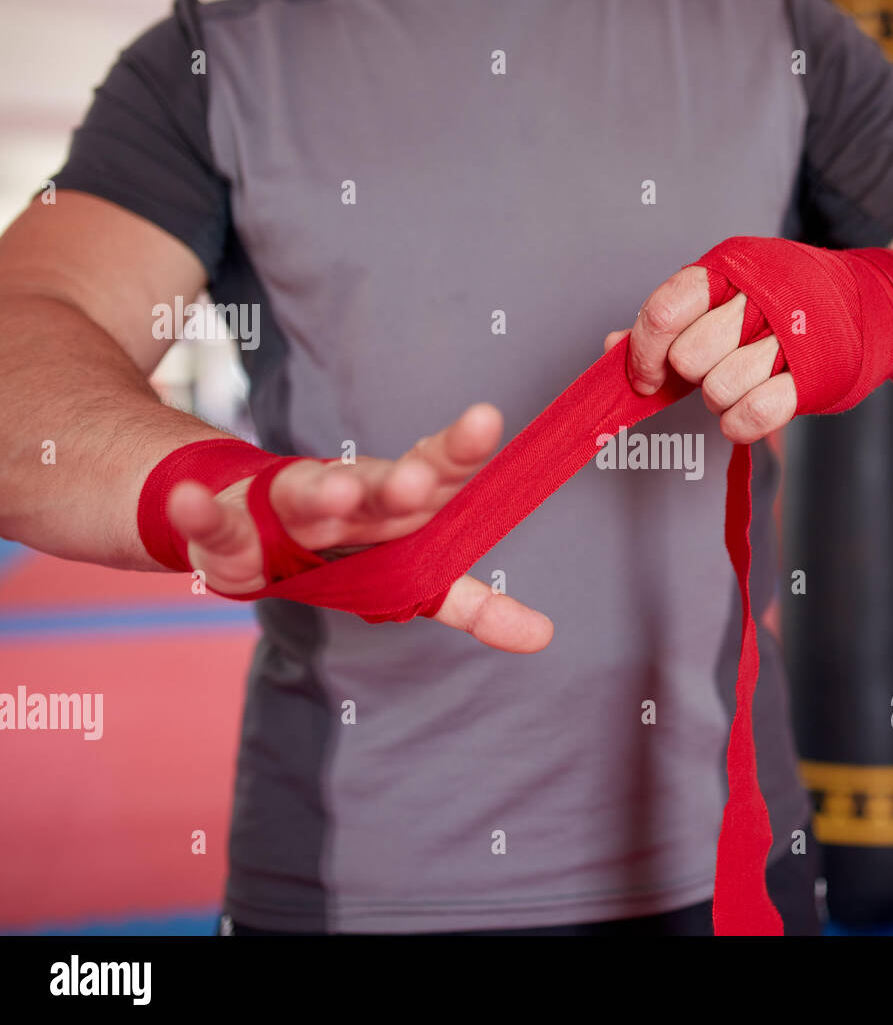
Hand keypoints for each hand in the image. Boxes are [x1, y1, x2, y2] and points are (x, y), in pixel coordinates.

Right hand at [165, 403, 552, 652]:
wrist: (244, 517)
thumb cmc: (342, 544)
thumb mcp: (407, 574)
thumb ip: (471, 602)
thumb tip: (544, 636)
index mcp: (394, 504)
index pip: (435, 474)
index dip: (459, 454)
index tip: (488, 420)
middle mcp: (345, 494)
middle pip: (379, 484)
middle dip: (402, 481)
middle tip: (426, 478)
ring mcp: (283, 506)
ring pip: (305, 495)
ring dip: (323, 490)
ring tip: (341, 487)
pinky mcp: (225, 530)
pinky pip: (211, 525)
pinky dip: (198, 514)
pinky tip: (185, 501)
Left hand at [604, 266, 797, 444]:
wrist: (863, 306)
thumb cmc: (779, 306)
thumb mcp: (720, 299)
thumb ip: (666, 323)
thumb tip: (613, 347)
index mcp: (726, 270)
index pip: (664, 312)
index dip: (644, 353)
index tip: (646, 377)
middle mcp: (758, 297)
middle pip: (688, 357)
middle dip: (692, 374)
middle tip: (715, 365)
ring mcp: (789, 335)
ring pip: (717, 389)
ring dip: (720, 399)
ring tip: (742, 381)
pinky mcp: (812, 375)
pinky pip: (751, 414)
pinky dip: (739, 423)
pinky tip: (747, 409)